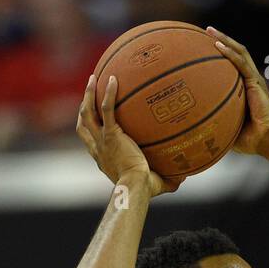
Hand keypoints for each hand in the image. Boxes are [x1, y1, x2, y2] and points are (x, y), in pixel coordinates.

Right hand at [76, 75, 183, 196]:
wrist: (135, 186)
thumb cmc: (144, 190)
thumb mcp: (155, 184)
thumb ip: (168, 180)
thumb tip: (184, 178)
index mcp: (103, 157)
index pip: (91, 140)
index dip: (90, 128)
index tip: (94, 117)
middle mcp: (98, 148)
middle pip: (83, 123)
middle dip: (84, 106)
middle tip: (89, 91)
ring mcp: (102, 140)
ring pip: (87, 112)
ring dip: (88, 94)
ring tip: (93, 77)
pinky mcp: (110, 135)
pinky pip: (107, 109)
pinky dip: (108, 93)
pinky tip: (113, 79)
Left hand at [206, 27, 268, 155]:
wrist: (268, 140)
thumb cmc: (251, 139)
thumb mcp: (228, 128)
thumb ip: (215, 122)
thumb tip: (194, 128)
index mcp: (245, 89)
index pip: (232, 66)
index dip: (220, 56)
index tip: (203, 49)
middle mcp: (249, 80)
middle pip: (235, 53)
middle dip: (220, 40)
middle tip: (205, 32)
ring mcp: (253, 79)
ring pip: (239, 52)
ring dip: (224, 39)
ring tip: (209, 31)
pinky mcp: (255, 81)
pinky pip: (241, 63)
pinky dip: (229, 52)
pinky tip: (218, 45)